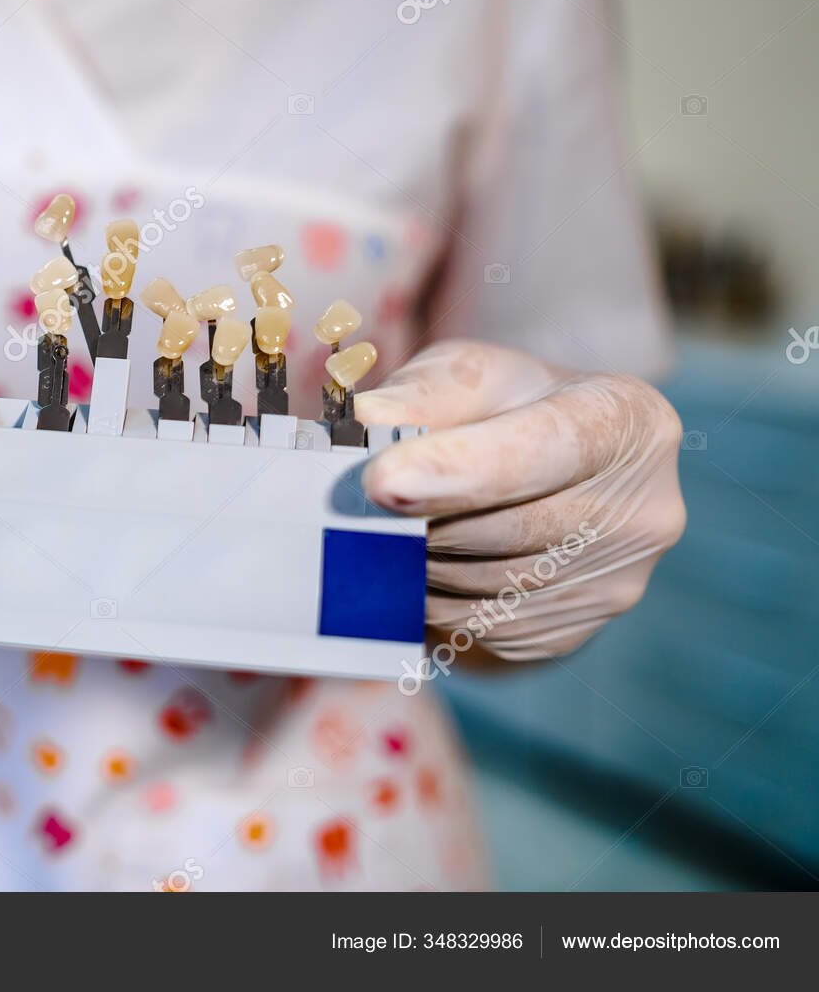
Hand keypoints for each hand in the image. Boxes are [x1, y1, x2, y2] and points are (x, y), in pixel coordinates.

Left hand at [354, 340, 685, 658]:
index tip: (381, 481)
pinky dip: (430, 594)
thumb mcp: (470, 376)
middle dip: (424, 514)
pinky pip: (472, 625)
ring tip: (403, 521)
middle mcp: (645, 510)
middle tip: (364, 497)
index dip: (460, 469)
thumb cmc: (502, 412)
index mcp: (628, 420)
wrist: (539, 482)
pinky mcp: (568, 634)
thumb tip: (368, 422)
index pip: (547, 449)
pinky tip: (425, 559)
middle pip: (508, 527)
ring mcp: (615, 584)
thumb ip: (423, 392)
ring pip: (482, 584)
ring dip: (422, 557)